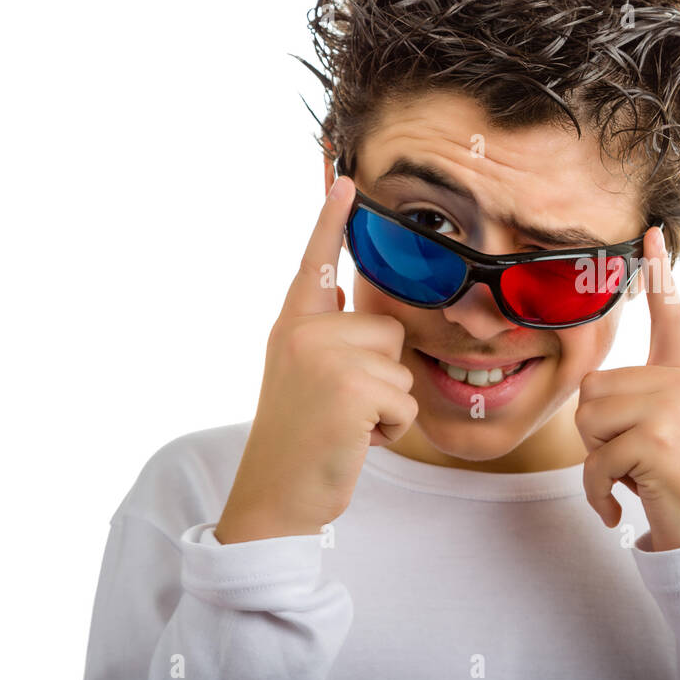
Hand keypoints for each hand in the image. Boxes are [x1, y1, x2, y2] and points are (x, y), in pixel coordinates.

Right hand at [216, 173, 418, 542]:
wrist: (274, 498)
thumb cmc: (302, 441)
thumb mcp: (304, 376)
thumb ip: (328, 338)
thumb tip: (364, 306)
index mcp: (291, 326)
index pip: (314, 264)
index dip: (330, 221)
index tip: (347, 181)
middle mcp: (302, 332)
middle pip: (388, 328)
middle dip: (381, 374)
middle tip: (341, 408)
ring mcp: (325, 357)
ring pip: (400, 366)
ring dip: (387, 405)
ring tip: (346, 425)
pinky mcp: (351, 388)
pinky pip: (405, 400)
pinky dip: (391, 429)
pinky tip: (354, 441)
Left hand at [575, 227, 679, 551]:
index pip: (670, 314)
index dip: (659, 272)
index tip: (648, 231)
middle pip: (593, 386)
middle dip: (598, 433)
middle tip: (633, 457)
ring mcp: (673, 407)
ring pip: (588, 418)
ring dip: (598, 460)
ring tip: (635, 473)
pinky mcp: (657, 440)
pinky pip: (596, 459)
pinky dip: (599, 491)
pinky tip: (623, 504)